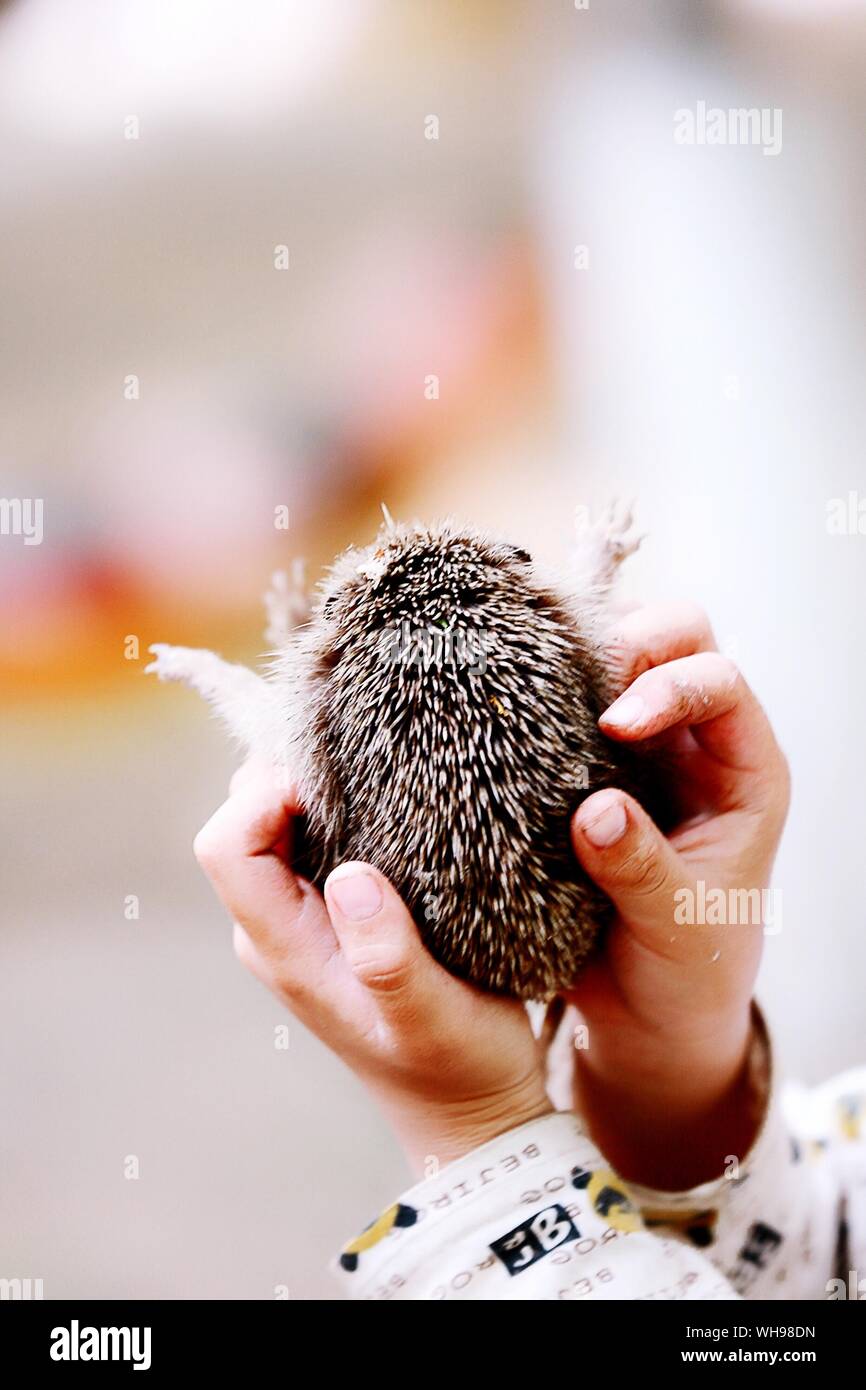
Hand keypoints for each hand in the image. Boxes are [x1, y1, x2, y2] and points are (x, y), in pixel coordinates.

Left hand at [192, 762, 550, 1175]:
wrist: (473, 1115)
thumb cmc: (458, 1068)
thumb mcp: (433, 1016)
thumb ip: (387, 957)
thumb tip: (351, 878)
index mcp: (284, 948)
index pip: (228, 845)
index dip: (266, 794)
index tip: (340, 777)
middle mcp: (276, 930)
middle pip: (242, 820)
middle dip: (288, 777)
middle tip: (365, 761)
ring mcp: (301, 923)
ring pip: (275, 825)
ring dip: (314, 790)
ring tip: (380, 774)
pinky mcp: (334, 918)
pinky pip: (311, 841)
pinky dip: (338, 809)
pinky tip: (391, 802)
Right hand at [568, 602, 789, 1188]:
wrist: (649, 1012)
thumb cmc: (690, 971)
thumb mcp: (679, 927)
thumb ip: (644, 870)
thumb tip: (596, 811)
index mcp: (744, 770)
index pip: (719, 683)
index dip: (669, 684)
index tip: (615, 724)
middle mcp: (693, 742)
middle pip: (673, 637)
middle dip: (622, 640)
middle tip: (564, 680)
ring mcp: (636, 747)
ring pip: (610, 655)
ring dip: (570, 658)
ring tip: (522, 687)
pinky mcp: (581, 765)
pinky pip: (559, 703)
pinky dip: (531, 696)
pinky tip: (494, 714)